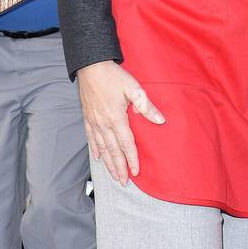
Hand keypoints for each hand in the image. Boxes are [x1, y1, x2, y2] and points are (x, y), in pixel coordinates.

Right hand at [76, 60, 163, 184]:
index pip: (126, 144)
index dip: (131, 159)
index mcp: (116, 118)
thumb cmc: (113, 75)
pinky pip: (90, 138)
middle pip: (112, 150)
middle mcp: (103, 123)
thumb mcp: (134, 88)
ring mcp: (93, 121)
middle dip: (119, 168)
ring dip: (108, 163)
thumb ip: (146, 106)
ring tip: (113, 176)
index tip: (136, 172)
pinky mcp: (87, 117)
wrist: (90, 65)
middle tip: (123, 182)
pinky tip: (97, 158)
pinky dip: (94, 149)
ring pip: (101, 147)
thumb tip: (160, 120)